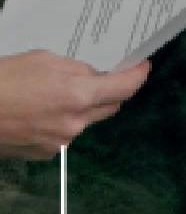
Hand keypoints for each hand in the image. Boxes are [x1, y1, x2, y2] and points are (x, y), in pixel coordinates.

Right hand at [0, 52, 150, 160]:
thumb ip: (75, 68)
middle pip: (109, 107)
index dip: (137, 75)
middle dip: (111, 90)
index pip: (124, 87)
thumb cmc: (4, 80)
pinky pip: (66, 133)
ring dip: (83, 106)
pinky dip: (62, 120)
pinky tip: (42, 109)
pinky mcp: (45, 154)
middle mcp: (74, 123)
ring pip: (86, 120)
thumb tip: (93, 74)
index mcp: (77, 95)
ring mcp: (60, 142)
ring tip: (57, 90)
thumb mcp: (43, 59)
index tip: (143, 66)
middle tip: (104, 74)